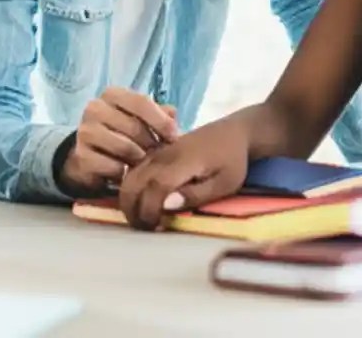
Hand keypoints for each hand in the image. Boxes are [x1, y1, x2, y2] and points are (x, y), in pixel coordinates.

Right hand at [58, 87, 178, 195]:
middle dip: (152, 144)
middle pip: (134, 127)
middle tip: (161, 156)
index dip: (161, 121)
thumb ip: (159, 113)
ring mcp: (86, 132)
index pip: (141, 102)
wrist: (90, 156)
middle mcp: (95, 108)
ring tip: (145, 164)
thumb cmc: (123, 133)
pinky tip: (127, 173)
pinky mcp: (82, 156)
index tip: (174, 137)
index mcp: (112, 95)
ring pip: (125, 147)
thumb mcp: (140, 119)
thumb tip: (173, 114)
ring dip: (140, 159)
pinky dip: (125, 173)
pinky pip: (113, 166)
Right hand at [118, 118, 250, 230]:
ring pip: (129, 178)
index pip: (155, 188)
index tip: (156, 228)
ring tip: (143, 219)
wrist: (232, 132)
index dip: (150, 211)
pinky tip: (143, 204)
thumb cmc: (232, 160)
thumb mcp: (224, 183)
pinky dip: (131, 190)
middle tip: (146, 229)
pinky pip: (133, 172)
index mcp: (181, 162)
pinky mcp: (154, 154)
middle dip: (132, 210)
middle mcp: (162, 156)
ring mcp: (155, 153)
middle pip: (133, 184)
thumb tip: (167, 206)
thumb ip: (196, 194)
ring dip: (129, 201)